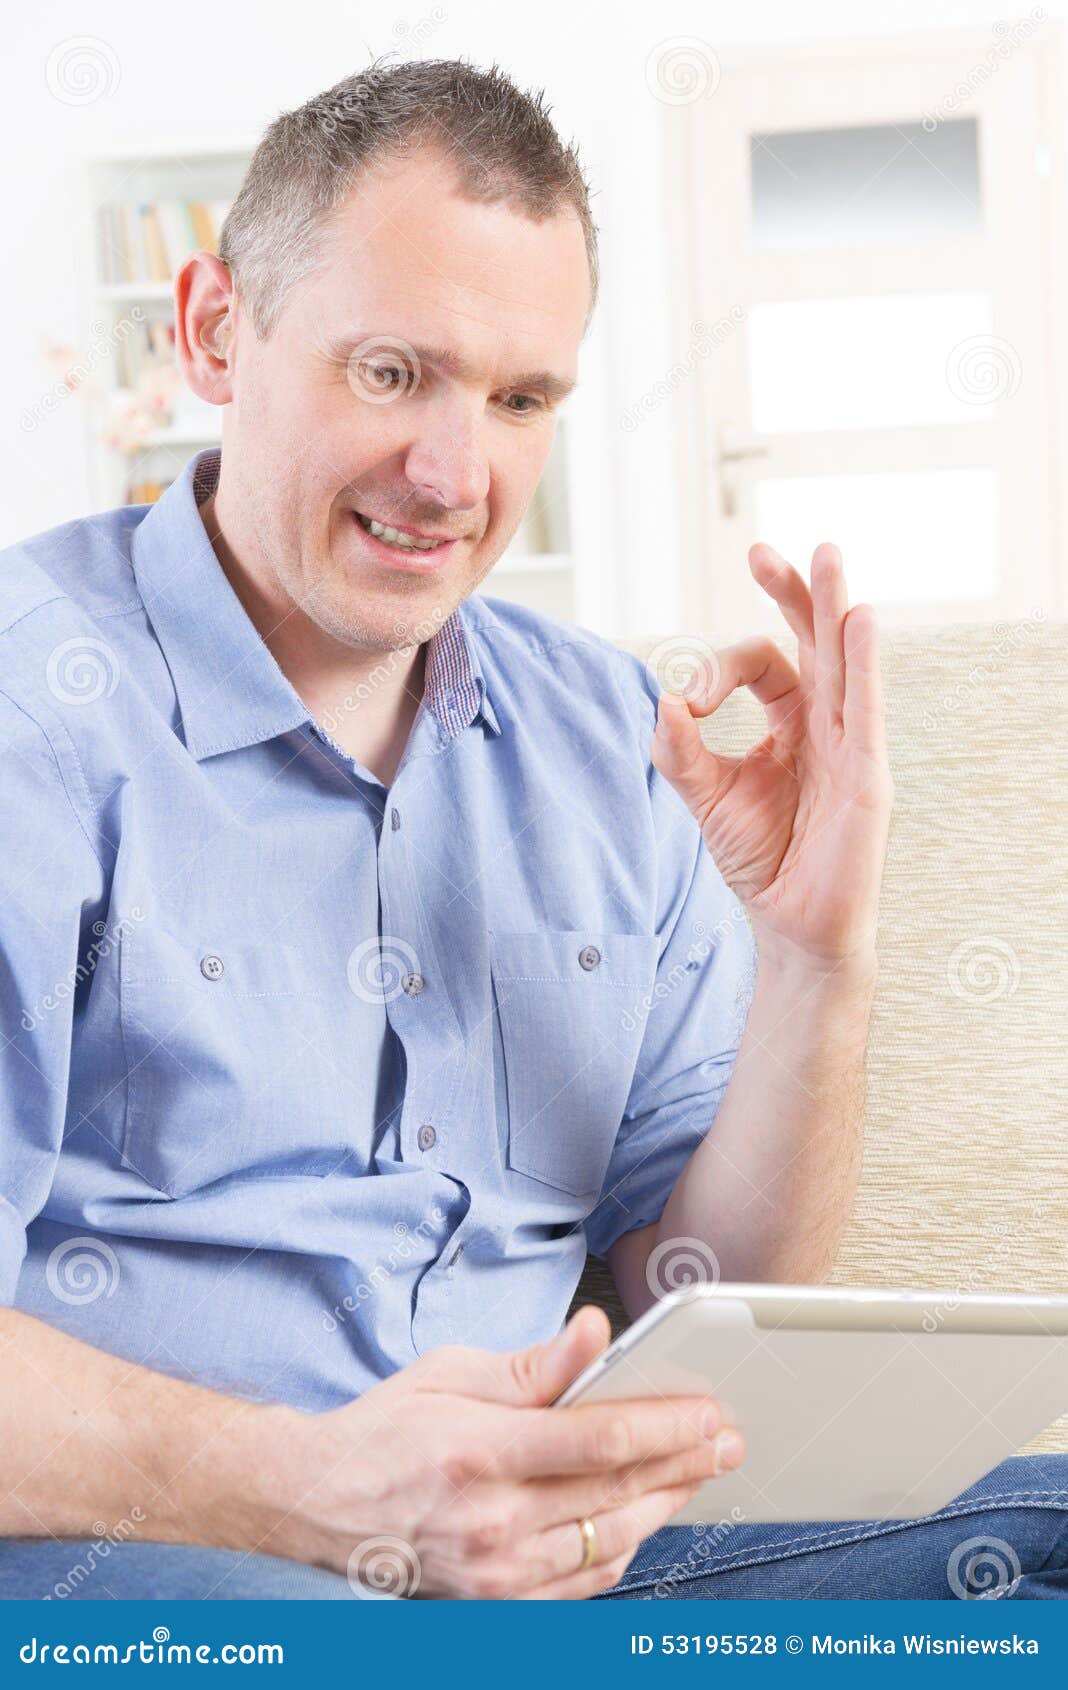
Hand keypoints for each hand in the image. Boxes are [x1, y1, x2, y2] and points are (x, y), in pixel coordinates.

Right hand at [260, 1306, 743, 1598]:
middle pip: (615, 1492)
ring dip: (665, 1506)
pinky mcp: (496, 1602)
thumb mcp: (450, 1373)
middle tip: (729, 1439)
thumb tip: (597, 1333)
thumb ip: (534, 1365)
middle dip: (684, 1463)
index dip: (665, 1425)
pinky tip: (647, 1517)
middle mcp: (490, 1521)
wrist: (321, 1503)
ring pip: (609, 1539)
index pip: (598, 1440)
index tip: (707, 1410)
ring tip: (700, 1474)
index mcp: (479, 1452)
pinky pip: (583, 1580)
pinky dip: (623, 1546)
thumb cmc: (386, 1428)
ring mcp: (495, 1572)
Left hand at [651, 542, 892, 970]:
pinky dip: (863, 664)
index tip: (692, 702)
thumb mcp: (707, 798)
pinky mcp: (867, 775)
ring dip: (835, 607)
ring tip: (827, 555)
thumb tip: (662, 700)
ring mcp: (852, 745)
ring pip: (844, 662)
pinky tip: (860, 621)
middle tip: (762, 550)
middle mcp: (826, 723)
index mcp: (791, 722)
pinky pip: (866, 710)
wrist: (792, 924)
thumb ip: (680, 752)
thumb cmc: (760, 859)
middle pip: (814, 640)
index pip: (763, 664)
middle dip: (793, 592)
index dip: (720, 671)